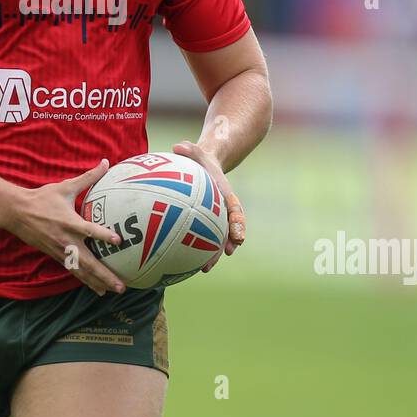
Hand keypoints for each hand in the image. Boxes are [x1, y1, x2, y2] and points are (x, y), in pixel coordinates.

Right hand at [0, 158, 126, 296]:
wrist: (17, 213)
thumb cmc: (43, 198)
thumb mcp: (65, 186)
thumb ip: (88, 177)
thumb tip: (105, 162)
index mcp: (70, 222)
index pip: (89, 230)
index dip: (103, 235)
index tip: (118, 240)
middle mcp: (67, 240)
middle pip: (88, 261)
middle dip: (105, 274)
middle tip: (121, 285)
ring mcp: (61, 251)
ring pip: (81, 271)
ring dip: (98, 282)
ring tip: (113, 291)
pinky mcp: (56, 256)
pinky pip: (74, 271)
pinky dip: (86, 281)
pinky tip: (98, 289)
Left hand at [172, 140, 245, 273]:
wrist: (204, 165)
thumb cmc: (199, 159)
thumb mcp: (195, 151)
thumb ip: (189, 150)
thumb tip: (178, 146)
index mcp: (224, 194)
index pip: (234, 210)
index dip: (237, 224)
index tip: (238, 238)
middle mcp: (222, 209)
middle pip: (227, 230)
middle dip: (225, 245)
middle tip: (219, 258)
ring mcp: (214, 217)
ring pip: (216, 238)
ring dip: (212, 254)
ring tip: (204, 269)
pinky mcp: (202, 222)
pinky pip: (201, 236)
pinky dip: (195, 249)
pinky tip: (184, 262)